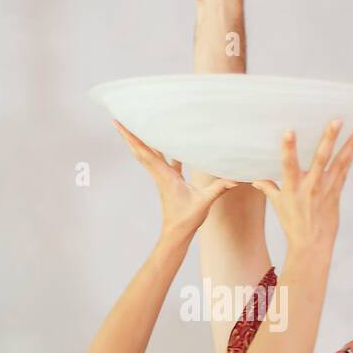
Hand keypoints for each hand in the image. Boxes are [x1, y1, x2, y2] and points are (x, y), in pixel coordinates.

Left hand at [113, 119, 235, 240]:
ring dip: (138, 141)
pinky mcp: (169, 179)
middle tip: (118, 120)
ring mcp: (163, 176)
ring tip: (131, 126)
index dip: (134, 139)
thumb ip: (218, 188)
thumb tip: (235, 179)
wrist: (177, 232)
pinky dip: (157, 148)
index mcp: (165, 176)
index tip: (122, 126)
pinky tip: (160, 140)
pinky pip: (160, 159)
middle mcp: (160, 174)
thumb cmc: (187, 219)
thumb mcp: (204, 202)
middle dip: (129, 135)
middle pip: (141, 151)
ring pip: (148, 154)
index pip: (147, 153)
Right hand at [251, 120, 352, 255]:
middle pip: (320, 159)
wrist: (311, 245)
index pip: (288, 165)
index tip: (289, 131)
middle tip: (336, 121)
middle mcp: (310, 187)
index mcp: (292, 188)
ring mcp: (326, 190)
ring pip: (339, 163)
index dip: (288, 148)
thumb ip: (269, 189)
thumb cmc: (293, 225)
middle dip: (328, 138)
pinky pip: (344, 173)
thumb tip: (256, 180)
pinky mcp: (336, 194)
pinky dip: (350, 159)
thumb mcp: (278, 206)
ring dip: (350, 145)